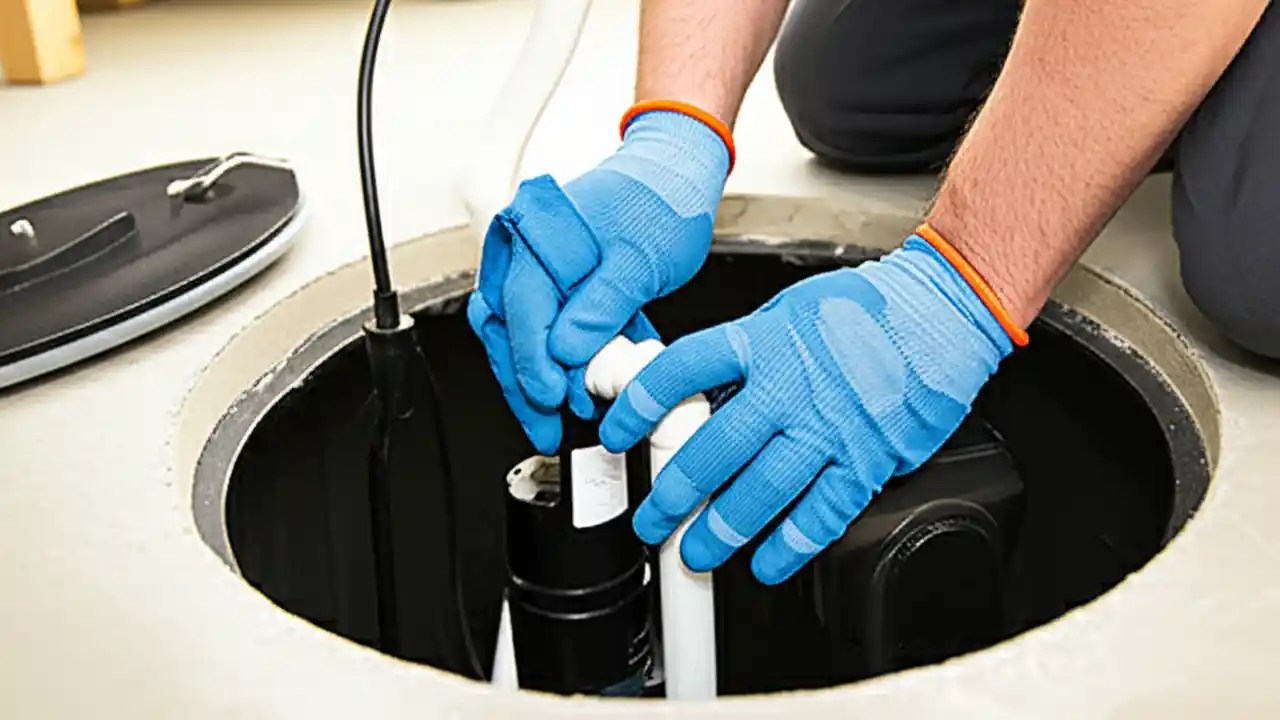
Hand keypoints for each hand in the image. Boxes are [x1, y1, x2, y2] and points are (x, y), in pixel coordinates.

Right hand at [468, 108, 730, 453]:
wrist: (675, 174)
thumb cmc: (661, 200)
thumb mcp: (641, 258)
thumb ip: (603, 305)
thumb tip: (569, 351)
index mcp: (539, 235)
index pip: (523, 309)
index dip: (532, 361)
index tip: (551, 398)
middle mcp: (528, 250)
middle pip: (508, 328)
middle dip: (524, 383)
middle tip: (547, 426)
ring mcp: (540, 269)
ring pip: (522, 335)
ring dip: (537, 378)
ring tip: (557, 418)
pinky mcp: (559, 285)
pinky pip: (548, 330)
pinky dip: (560, 363)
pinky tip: (578, 390)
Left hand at [598, 235, 1017, 583]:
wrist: (942, 313)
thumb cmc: (868, 309)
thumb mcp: (789, 312)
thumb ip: (746, 353)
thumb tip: (702, 393)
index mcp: (763, 342)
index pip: (683, 371)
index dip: (641, 404)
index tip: (617, 429)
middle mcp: (790, 388)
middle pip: (714, 449)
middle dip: (674, 493)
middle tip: (653, 519)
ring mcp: (829, 429)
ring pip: (762, 491)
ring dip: (722, 529)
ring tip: (696, 551)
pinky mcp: (867, 460)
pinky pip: (822, 514)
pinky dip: (792, 545)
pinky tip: (768, 563)